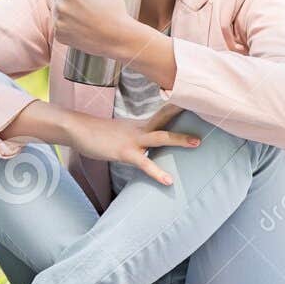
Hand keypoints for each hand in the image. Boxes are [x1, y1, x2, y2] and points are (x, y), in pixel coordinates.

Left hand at [52, 0, 141, 59]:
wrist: (118, 38)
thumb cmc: (115, 9)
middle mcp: (61, 6)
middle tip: (87, 2)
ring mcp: (58, 22)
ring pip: (57, 8)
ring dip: (66, 8)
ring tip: (85, 14)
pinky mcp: (59, 35)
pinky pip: (58, 23)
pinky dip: (66, 23)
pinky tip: (82, 24)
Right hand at [62, 102, 198, 185]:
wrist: (75, 129)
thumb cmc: (96, 133)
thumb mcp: (118, 132)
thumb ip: (134, 137)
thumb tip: (145, 145)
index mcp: (139, 125)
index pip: (164, 113)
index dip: (182, 108)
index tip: (199, 102)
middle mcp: (139, 129)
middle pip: (167, 119)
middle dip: (187, 117)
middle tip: (209, 113)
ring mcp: (132, 140)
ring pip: (160, 137)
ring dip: (179, 139)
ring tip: (197, 143)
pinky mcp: (124, 152)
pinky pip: (144, 163)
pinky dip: (157, 172)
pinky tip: (168, 181)